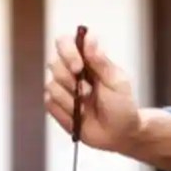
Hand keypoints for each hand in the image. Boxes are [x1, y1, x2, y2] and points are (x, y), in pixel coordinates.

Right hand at [44, 30, 140, 154]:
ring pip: (51, 84)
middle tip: (87, 92)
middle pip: (53, 62)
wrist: (119, 134)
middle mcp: (71, 71)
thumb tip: (89, 36)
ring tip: (86, 107)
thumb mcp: (116, 81)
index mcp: (87, 59)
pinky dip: (64, 111)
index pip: (65, 42)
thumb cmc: (122, 105)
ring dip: (70, 99)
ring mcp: (62, 89)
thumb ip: (100, 60)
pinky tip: (78, 116)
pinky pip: (49, 102)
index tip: (78, 66)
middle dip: (69, 79)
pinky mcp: (56, 106)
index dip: (67, 51)